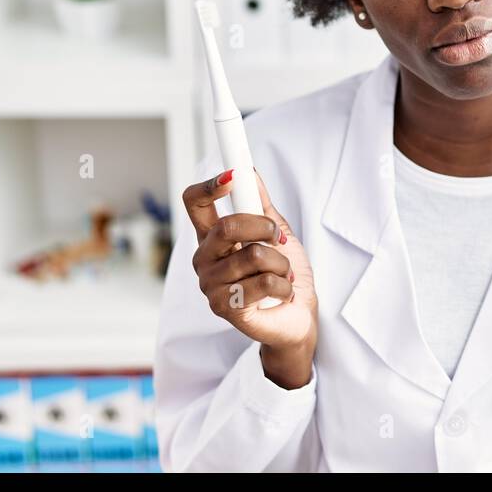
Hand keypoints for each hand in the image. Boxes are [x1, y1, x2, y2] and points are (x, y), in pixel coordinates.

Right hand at [184, 169, 317, 374]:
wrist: (297, 318)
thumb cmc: (284, 275)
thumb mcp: (277, 234)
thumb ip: (261, 206)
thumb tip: (249, 172)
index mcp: (212, 238)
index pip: (194, 203)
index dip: (209, 185)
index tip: (232, 175)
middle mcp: (204, 259)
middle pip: (227, 226)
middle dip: (264, 228)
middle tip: (278, 240)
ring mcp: (211, 285)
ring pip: (254, 255)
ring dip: (281, 264)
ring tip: (282, 275)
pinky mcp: (224, 308)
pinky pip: (264, 282)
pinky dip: (284, 286)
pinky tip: (281, 294)